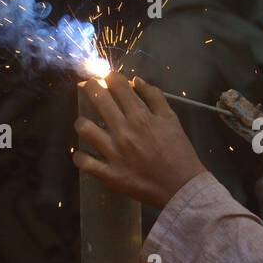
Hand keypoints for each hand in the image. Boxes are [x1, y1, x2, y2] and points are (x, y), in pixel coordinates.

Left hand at [73, 72, 205, 207]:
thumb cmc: (179, 151)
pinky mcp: (109, 174)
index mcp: (140, 116)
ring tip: (85, 124)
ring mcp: (114, 153)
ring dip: (82, 122)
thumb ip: (154, 97)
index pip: (118, 86)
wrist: (182, 186)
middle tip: (91, 87)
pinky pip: (84, 162)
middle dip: (91, 87)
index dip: (110, 77)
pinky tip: (84, 154)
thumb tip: (136, 80)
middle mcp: (123, 130)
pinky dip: (80, 157)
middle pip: (98, 99)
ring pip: (84, 128)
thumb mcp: (171, 119)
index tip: (107, 77)